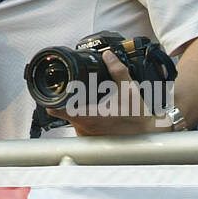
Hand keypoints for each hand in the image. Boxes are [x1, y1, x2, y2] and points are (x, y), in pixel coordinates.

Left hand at [48, 51, 162, 135]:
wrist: (147, 138)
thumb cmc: (137, 120)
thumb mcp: (128, 90)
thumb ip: (117, 70)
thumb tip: (108, 56)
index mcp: (88, 116)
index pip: (58, 109)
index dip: (51, 100)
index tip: (50, 94)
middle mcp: (84, 129)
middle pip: (66, 112)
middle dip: (71, 101)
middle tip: (82, 93)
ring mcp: (87, 137)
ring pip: (74, 121)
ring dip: (79, 111)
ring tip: (93, 104)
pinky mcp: (92, 142)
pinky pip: (82, 128)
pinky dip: (87, 120)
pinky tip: (99, 114)